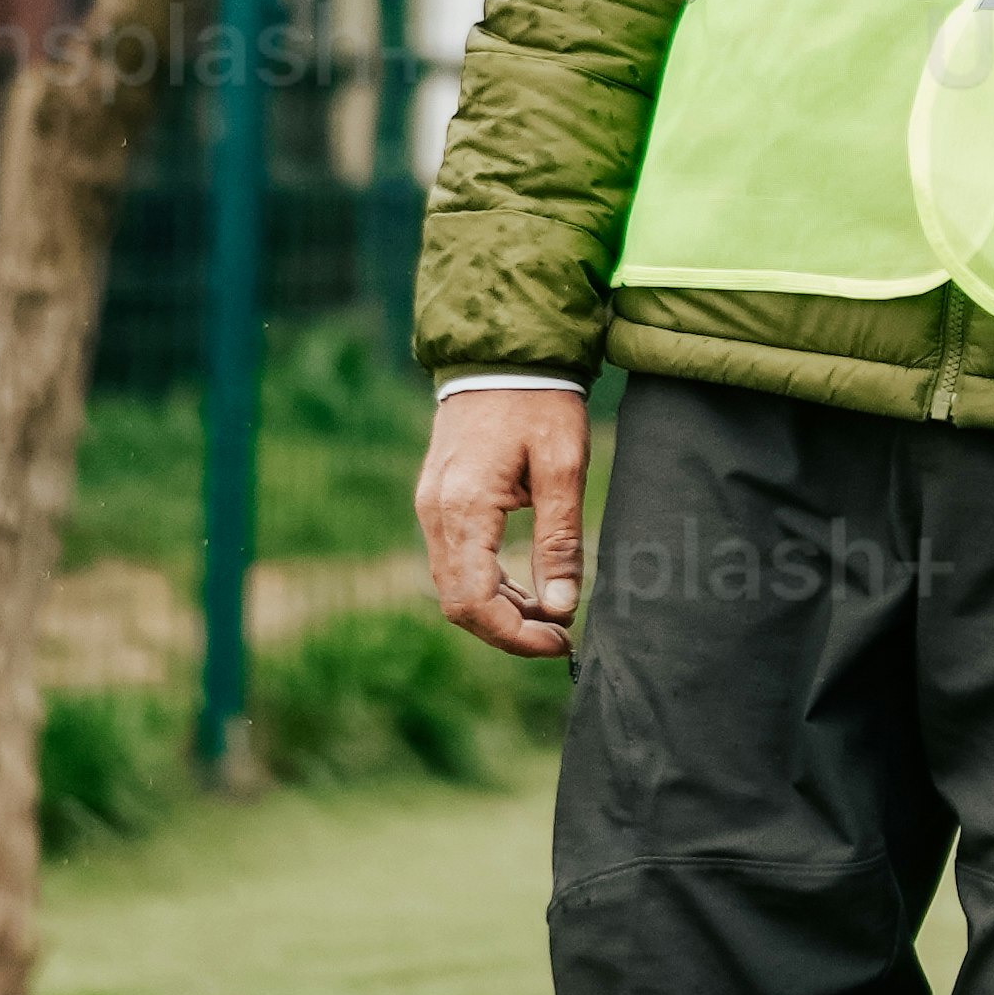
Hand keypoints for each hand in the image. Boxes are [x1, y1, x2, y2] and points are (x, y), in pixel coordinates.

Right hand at [418, 380, 588, 656]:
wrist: (502, 353)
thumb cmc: (538, 402)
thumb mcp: (563, 467)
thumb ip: (559, 539)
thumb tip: (559, 606)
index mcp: (465, 507)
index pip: (474, 601)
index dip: (515, 635)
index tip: (560, 641)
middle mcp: (435, 513)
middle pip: (458, 604)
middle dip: (508, 631)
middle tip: (560, 635)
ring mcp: (430, 507)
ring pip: (453, 586)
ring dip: (499, 611)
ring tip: (551, 614)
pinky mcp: (437, 501)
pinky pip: (454, 561)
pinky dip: (487, 585)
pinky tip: (526, 588)